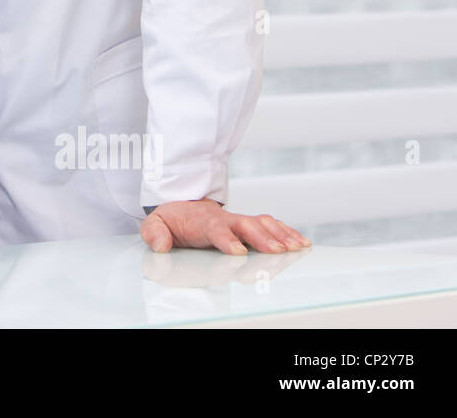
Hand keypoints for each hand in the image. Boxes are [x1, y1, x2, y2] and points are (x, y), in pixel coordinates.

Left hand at [140, 198, 310, 254]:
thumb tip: (160, 245)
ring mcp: (238, 220)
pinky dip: (287, 232)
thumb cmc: (172, 218)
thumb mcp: (155, 224)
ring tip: (297, 247)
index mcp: (202, 222)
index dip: (227, 240)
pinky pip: (270, 225)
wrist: (181, 204)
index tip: (239, 251)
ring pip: (262, 223)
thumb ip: (154, 233)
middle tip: (277, 251)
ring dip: (280, 235)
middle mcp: (224, 219)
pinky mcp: (248, 224)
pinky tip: (301, 242)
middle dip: (262, 238)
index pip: (215, 230)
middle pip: (246, 225)